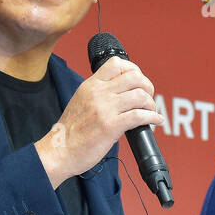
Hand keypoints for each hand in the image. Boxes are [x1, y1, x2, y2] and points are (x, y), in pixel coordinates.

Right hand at [35, 56, 165, 188]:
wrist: (58, 151)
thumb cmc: (70, 131)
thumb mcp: (81, 101)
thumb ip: (99, 93)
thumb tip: (122, 92)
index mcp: (90, 85)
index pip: (117, 63)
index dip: (134, 70)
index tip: (139, 82)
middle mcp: (98, 93)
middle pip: (134, 77)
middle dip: (148, 87)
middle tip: (148, 98)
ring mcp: (105, 108)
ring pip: (140, 95)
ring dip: (151, 104)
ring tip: (150, 112)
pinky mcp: (111, 126)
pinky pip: (140, 116)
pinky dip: (152, 117)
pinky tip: (155, 121)